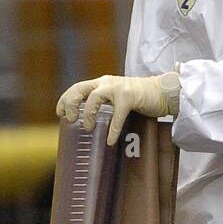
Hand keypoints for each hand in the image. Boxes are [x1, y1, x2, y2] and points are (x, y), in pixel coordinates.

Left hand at [55, 72, 180, 145]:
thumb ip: (105, 103)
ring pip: (94, 97)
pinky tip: (110, 140)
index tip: (59, 113)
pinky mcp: (130, 97)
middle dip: (70, 104)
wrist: (163, 91)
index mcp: (101, 83)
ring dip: (87, 114)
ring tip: (87, 128)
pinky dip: (112, 129)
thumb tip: (89, 122)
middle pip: (79, 88)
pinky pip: (117, 115)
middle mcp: (106, 82)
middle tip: (69, 119)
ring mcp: (118, 88)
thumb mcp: (117, 97)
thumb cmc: (140, 98)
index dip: (65, 100)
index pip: (77, 87)